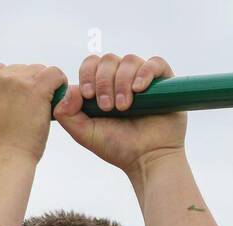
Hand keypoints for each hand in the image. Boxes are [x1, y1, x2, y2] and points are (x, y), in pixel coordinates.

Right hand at [0, 63, 68, 162]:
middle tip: (31, 110)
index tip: (18, 101)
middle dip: (28, 87)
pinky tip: (57, 99)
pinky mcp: (35, 87)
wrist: (0, 161)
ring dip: (43, 87)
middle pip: (20, 70)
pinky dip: (59, 84)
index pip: (0, 71)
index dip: (12, 87)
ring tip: (41, 110)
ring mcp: (15, 80)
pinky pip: (54, 74)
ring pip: (38, 71)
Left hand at [54, 54, 185, 173]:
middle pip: (108, 60)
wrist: (146, 159)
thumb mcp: (84, 133)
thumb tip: (69, 89)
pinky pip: (155, 63)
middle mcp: (121, 79)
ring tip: (124, 106)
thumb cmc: (117, 146)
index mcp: (102, 87)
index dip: (87, 74)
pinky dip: (145, 72)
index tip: (88, 95)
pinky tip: (139, 89)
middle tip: (108, 107)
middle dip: (103, 81)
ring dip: (122, 81)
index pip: (91, 64)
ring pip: (129, 60)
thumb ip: (68, 114)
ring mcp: (143, 79)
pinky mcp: (164, 81)